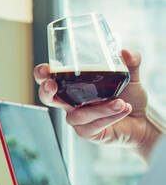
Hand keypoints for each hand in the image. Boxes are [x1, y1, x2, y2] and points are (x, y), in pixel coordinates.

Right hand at [35, 50, 158, 156]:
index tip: (46, 68)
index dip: (42, 74)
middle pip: (48, 98)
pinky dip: (109, 117)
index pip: (50, 78)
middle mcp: (71, 102)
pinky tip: (123, 110)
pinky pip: (92, 125)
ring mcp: (77, 119)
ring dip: (100, 108)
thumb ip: (130, 62)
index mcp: (74, 86)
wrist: (142, 121)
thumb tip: (125, 52)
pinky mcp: (87, 132)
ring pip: (78, 114)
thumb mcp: (131, 77)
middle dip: (46, 91)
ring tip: (120, 103)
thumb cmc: (129, 98)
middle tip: (53, 85)